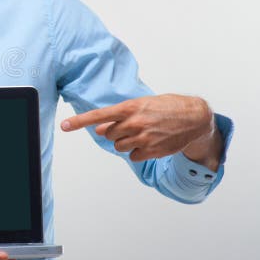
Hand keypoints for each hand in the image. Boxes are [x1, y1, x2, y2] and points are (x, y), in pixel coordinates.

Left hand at [60, 94, 216, 162]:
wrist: (195, 117)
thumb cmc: (166, 107)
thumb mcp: (142, 104)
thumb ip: (119, 116)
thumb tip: (100, 129)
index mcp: (130, 108)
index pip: (98, 115)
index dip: (79, 121)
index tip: (64, 126)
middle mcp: (134, 123)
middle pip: (108, 134)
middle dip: (115, 131)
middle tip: (131, 126)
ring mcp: (143, 138)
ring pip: (119, 146)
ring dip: (125, 142)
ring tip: (142, 133)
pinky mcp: (152, 151)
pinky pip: (133, 156)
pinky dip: (137, 151)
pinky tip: (150, 142)